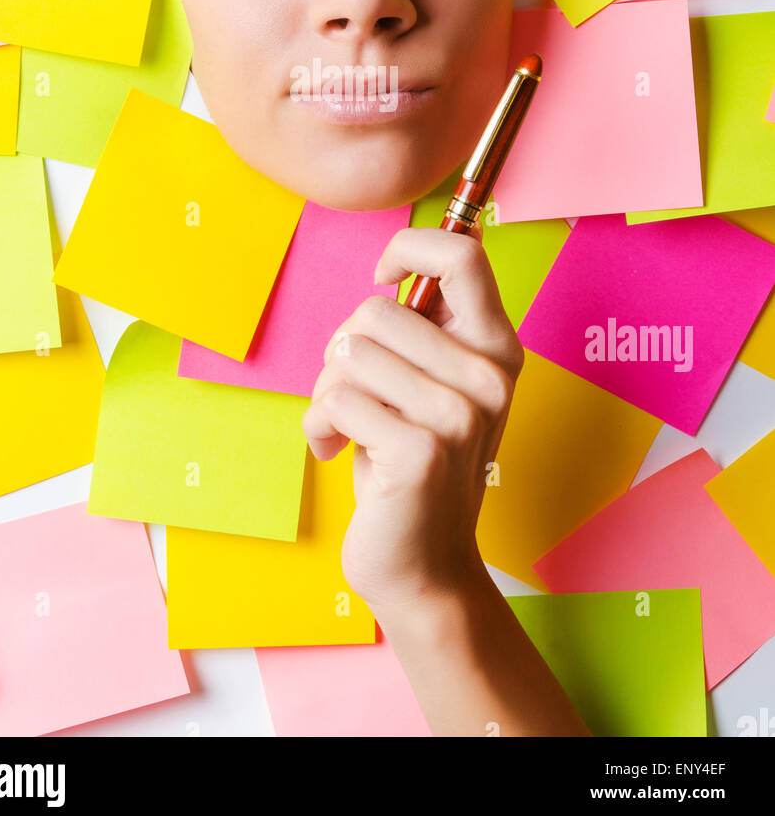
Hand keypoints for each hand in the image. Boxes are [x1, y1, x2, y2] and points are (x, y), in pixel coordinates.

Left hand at [302, 223, 524, 616]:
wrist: (424, 567)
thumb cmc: (410, 462)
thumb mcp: (430, 386)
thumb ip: (424, 330)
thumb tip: (397, 264)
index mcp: (496, 347)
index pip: (462, 252)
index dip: (407, 249)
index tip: (383, 281)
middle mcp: (488, 375)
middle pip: (374, 310)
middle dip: (341, 351)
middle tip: (352, 397)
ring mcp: (460, 413)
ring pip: (349, 354)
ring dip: (326, 394)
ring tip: (347, 428)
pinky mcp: (422, 450)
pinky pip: (337, 401)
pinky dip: (320, 427)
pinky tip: (338, 453)